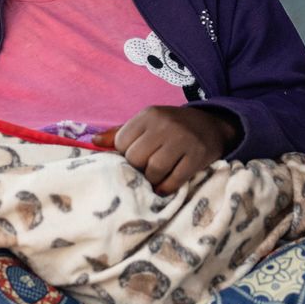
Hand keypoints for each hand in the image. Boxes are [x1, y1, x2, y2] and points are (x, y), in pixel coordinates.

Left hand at [91, 106, 240, 194]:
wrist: (211, 126)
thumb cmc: (170, 128)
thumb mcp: (146, 123)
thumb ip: (119, 133)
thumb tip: (93, 141)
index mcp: (148, 114)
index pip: (121, 142)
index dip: (124, 154)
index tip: (134, 156)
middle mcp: (165, 124)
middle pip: (136, 158)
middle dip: (137, 168)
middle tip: (144, 170)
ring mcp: (183, 139)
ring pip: (154, 170)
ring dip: (151, 180)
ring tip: (153, 179)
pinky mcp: (198, 155)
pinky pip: (174, 179)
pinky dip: (166, 188)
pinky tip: (163, 187)